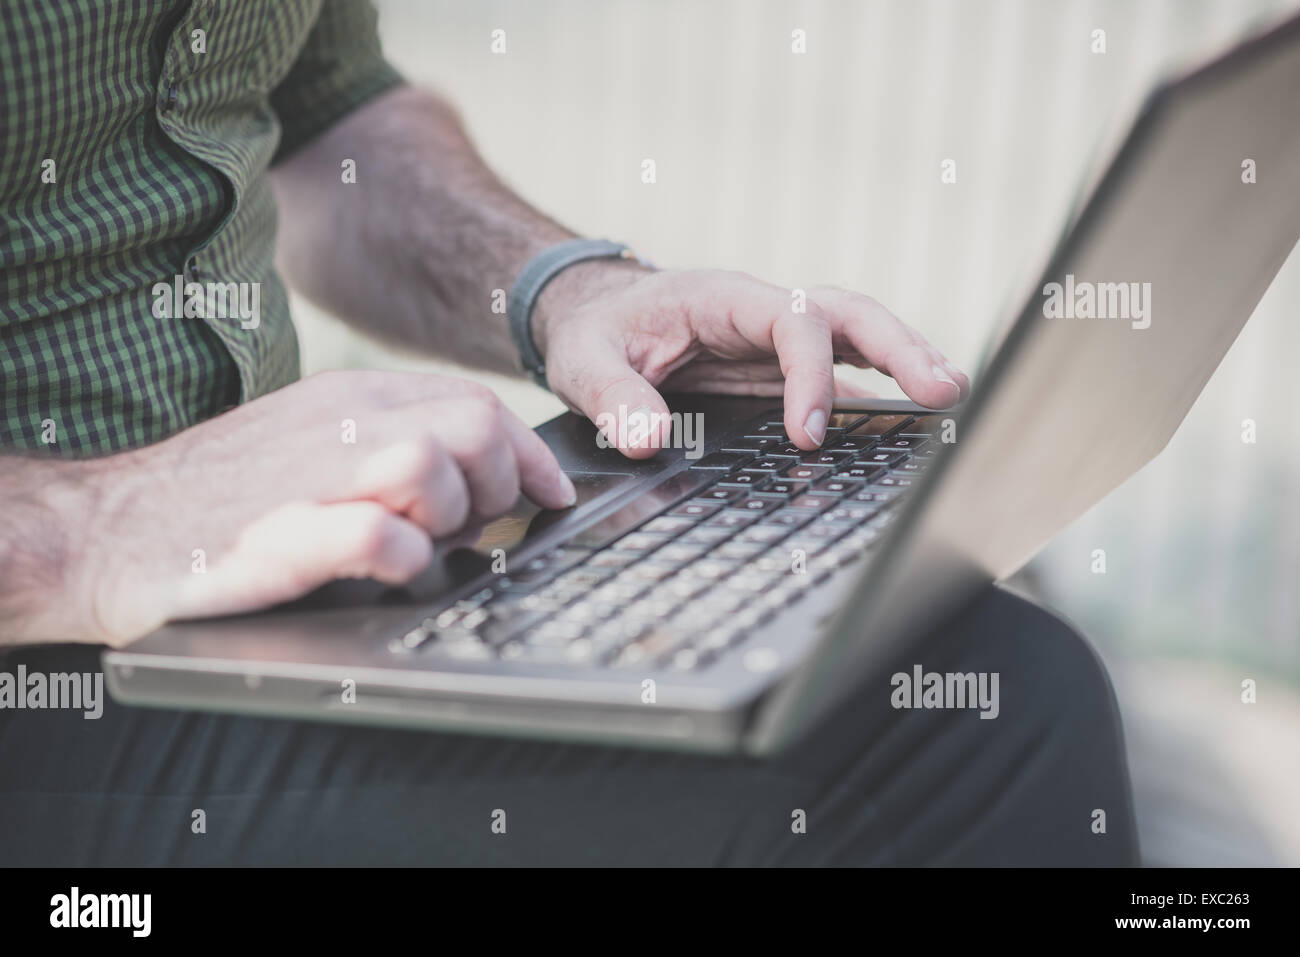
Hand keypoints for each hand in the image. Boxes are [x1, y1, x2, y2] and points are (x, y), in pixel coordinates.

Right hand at [83, 371, 574, 643]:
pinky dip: (404, 557)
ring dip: (450, 514)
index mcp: (352, 400)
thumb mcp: (312, 444)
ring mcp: (312, 478)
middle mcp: (340, 425)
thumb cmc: (218, 498)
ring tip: (422, 543)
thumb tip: (472, 478)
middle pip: (473, 425)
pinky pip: (378, 536)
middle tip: (473, 526)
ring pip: (433, 467)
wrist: (111, 529)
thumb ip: (387, 446)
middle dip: (498, 483)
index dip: (528, 453)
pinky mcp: (282, 538)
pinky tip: (389, 568)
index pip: (476, 403)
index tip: (549, 493)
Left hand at [534, 265, 969, 457]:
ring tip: (951, 401)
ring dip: (906, 364)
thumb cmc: (594, 330)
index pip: (793, 323)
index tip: (807, 436)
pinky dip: (875, 397)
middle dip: (901, 347)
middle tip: (944, 391)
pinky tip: (906, 427)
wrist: (593, 315)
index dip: (811, 376)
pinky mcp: (778, 371)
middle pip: (851, 314)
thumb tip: (648, 440)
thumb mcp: (584, 361)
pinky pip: (838, 377)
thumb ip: (614, 397)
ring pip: (858, 339)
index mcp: (725, 299)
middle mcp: (763, 313)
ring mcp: (776, 341)